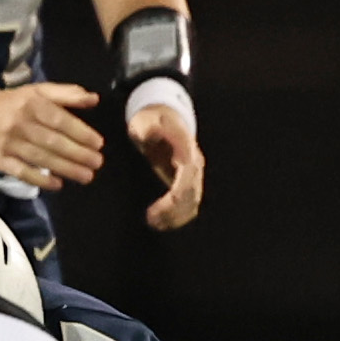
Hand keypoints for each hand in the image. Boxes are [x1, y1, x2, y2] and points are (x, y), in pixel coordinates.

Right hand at [0, 83, 102, 188]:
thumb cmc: (13, 104)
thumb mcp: (37, 92)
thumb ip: (66, 94)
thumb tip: (93, 98)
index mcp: (30, 104)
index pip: (59, 120)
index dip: (80, 133)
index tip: (98, 143)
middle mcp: (19, 123)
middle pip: (52, 141)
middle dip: (78, 153)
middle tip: (97, 162)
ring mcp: (8, 143)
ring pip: (40, 157)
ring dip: (65, 168)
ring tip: (86, 176)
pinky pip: (21, 172)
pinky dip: (39, 179)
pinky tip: (57, 184)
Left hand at [127, 100, 205, 230]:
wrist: (164, 117)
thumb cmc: (151, 119)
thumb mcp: (144, 120)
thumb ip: (146, 128)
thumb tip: (149, 134)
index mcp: (186, 150)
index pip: (186, 180)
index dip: (173, 200)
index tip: (154, 211)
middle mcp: (195, 163)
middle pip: (191, 195)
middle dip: (173, 212)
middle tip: (151, 220)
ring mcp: (194, 173)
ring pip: (193, 202)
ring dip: (176, 217)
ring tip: (155, 223)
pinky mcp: (189, 181)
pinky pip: (190, 203)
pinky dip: (179, 216)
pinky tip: (163, 222)